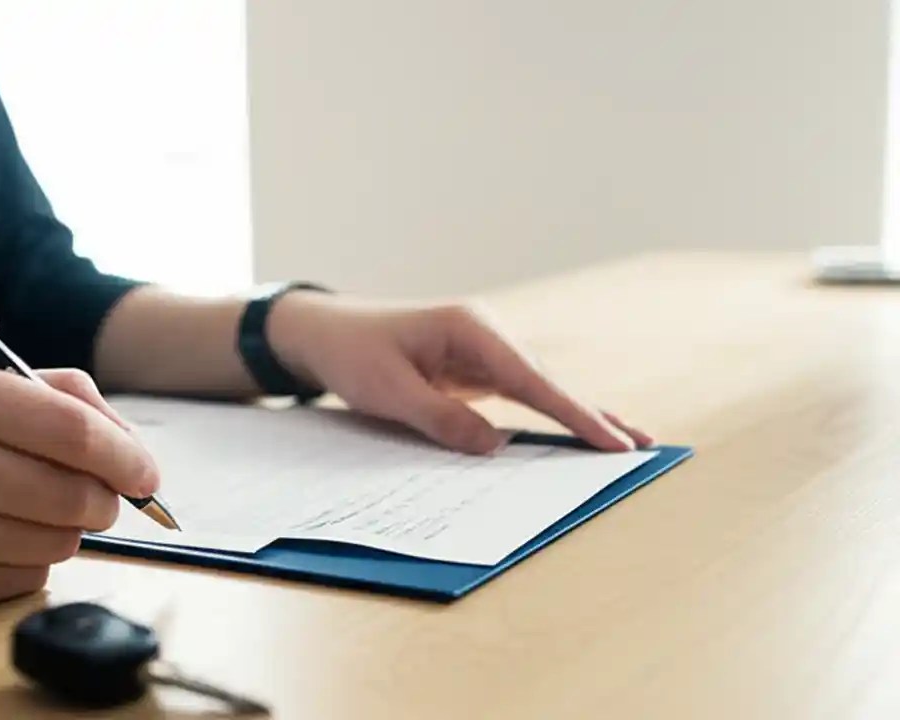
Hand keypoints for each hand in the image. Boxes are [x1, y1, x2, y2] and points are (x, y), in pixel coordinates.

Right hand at [0, 362, 156, 611]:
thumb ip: (46, 395)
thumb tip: (128, 441)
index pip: (71, 431)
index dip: (127, 455)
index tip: (146, 471)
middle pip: (74, 495)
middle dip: (106, 497)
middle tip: (99, 491)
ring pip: (56, 543)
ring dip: (68, 528)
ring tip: (34, 507)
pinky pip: (23, 578)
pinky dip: (31, 558)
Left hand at [268, 294, 653, 454]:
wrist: (325, 334)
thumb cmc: (353, 354)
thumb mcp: (389, 390)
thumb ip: (441, 419)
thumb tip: (496, 446)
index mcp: (469, 329)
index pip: (531, 378)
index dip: (573, 413)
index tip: (610, 440)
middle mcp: (485, 337)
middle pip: (547, 382)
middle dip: (593, 415)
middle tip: (644, 447)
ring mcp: (482, 354)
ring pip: (539, 390)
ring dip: (579, 416)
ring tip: (628, 444)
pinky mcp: (474, 372)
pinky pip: (520, 398)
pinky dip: (550, 416)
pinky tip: (579, 434)